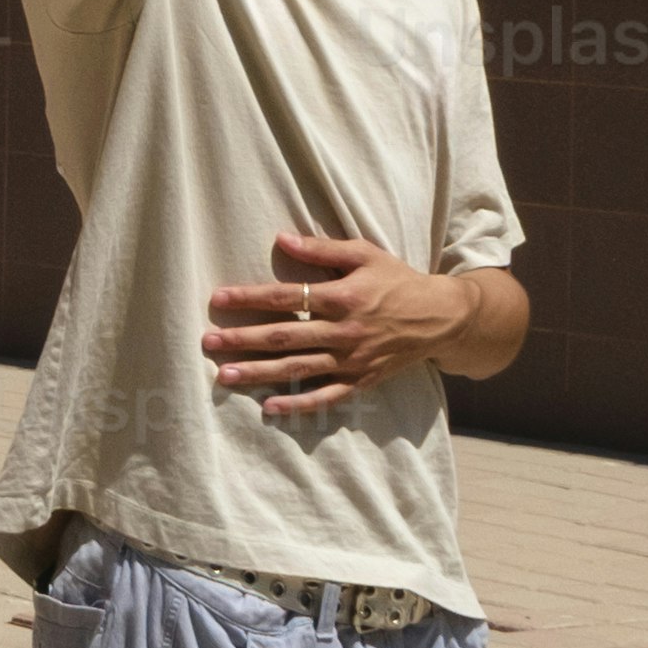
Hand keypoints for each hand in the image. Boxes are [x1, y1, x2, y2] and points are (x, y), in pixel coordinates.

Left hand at [204, 232, 475, 422]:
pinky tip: (269, 408)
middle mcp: (344, 331)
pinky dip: (298, 405)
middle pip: (284, 337)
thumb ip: (321, 249)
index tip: (218, 298)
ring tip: (224, 377)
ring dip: (259, 374)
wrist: (440, 317)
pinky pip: (325, 397)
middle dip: (242, 340)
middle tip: (208, 342)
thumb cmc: (397, 280)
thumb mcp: (364, 254)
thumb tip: (280, 239)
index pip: (287, 297)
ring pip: (297, 369)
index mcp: (343, 297)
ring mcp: (352, 361)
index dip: (250, 298)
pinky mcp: (360, 381)